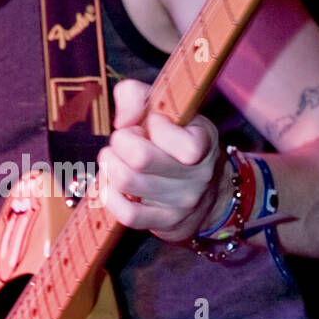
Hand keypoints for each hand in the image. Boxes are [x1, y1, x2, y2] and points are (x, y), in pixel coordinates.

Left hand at [97, 78, 227, 241]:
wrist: (209, 193)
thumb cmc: (178, 141)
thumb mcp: (167, 110)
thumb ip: (136, 96)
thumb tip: (123, 120)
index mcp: (203, 141)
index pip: (173, 136)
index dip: (151, 123)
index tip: (149, 123)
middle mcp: (197, 175)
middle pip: (140, 158)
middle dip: (120, 142)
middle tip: (123, 141)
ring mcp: (182, 202)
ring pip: (127, 182)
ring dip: (110, 166)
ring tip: (115, 160)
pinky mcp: (165, 223)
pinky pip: (126, 214)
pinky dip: (109, 196)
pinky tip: (111, 185)